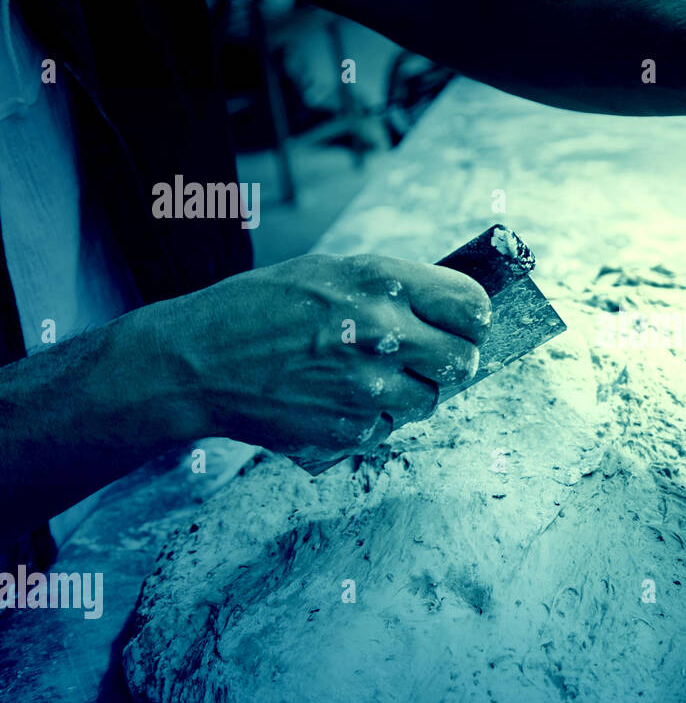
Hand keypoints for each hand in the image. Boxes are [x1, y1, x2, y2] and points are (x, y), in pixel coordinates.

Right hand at [159, 253, 490, 461]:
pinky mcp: (351, 430)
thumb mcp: (331, 273)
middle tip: (425, 356)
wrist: (196, 362)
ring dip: (410, 393)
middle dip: (450, 360)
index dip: (473, 319)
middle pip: (464, 362)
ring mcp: (368, 387)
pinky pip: (390, 429)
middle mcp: (382, 333)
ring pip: (430, 402)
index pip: (472, 307)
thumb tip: (454, 312)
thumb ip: (396, 289)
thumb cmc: (261, 310)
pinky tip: (337, 398)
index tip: (465, 325)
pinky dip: (374, 419)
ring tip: (366, 376)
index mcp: (381, 282)